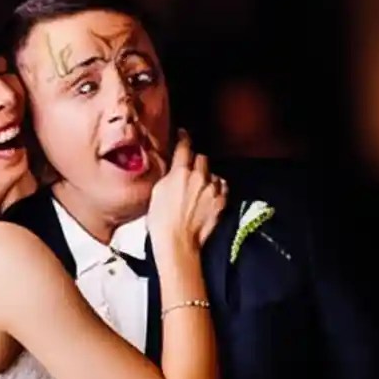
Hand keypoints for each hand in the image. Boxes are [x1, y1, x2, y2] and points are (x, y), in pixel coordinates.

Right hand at [147, 130, 227, 254]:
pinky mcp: (221, 202)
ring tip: (198, 186)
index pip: (185, 146)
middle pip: (201, 158)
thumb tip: (173, 169)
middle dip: (195, 161)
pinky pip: (222, 187)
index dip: (184, 138)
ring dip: (206, 176)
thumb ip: (168, 176)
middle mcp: (199, 177)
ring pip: (213, 172)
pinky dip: (216, 187)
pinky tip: (208, 194)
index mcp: (180, 172)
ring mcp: (213, 189)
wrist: (178, 243)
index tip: (183, 135)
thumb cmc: (161, 222)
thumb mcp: (156, 193)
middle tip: (188, 168)